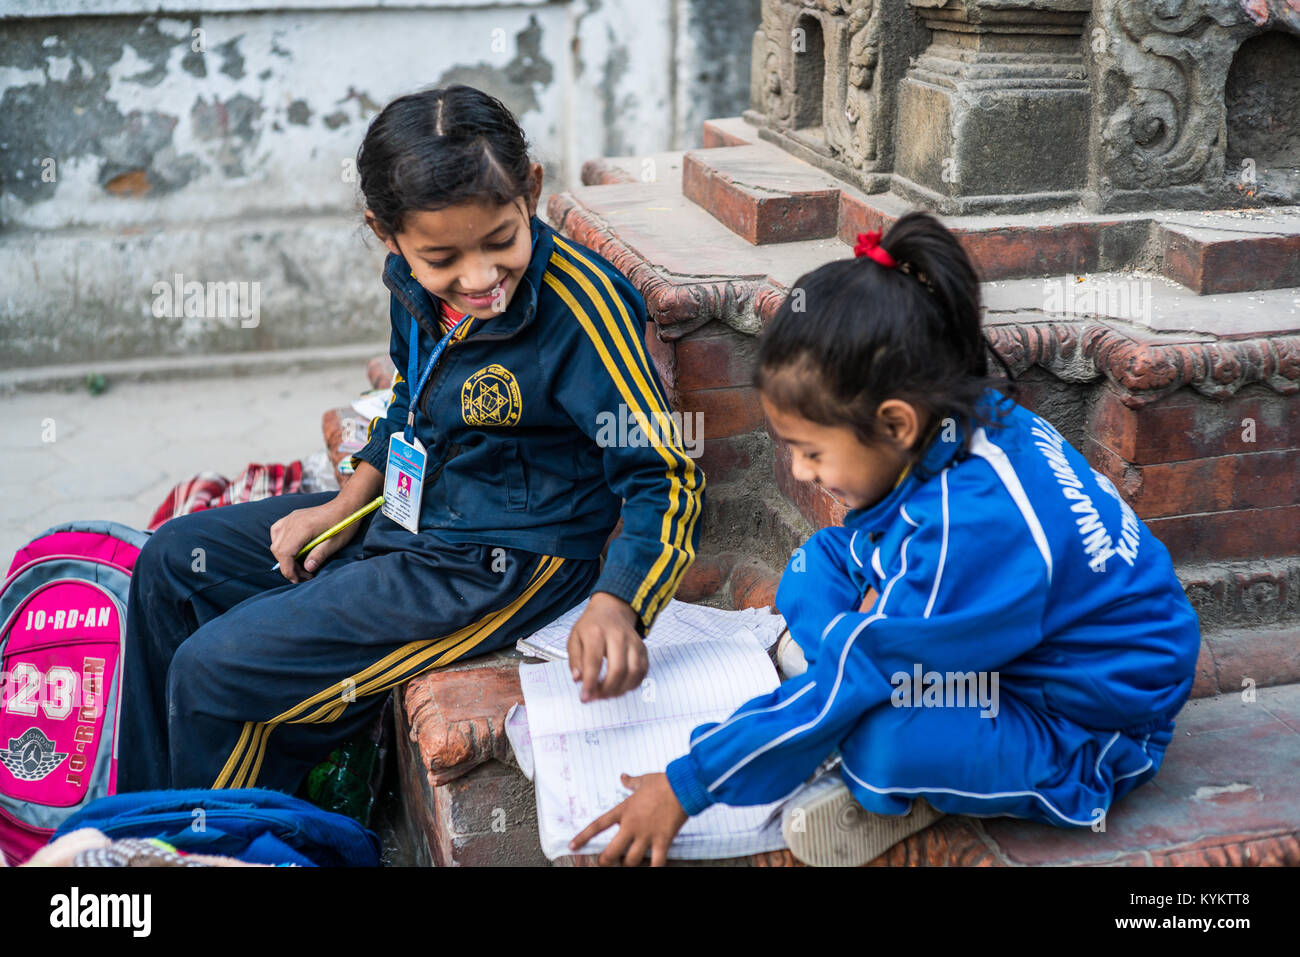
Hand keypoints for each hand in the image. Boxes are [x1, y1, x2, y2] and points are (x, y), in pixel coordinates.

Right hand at [268, 501, 361, 582]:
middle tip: (304, 575)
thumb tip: (307, 569)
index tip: (299, 579)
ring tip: (300, 565)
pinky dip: (281, 545)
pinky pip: (277, 533)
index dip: (288, 570)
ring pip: (276, 543)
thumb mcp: (336, 542)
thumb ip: (320, 555)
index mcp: (303, 527)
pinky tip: (293, 551)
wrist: (345, 506)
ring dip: (284, 557)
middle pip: (278, 550)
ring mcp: (290, 518)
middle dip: (288, 567)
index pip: (285, 553)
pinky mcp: (291, 517)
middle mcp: (293, 521)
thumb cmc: (344, 523)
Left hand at [566, 592, 646, 701]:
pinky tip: (620, 687)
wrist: (611, 610)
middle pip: (618, 669)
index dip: (590, 684)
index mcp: (596, 633)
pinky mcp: (642, 648)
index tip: (585, 698)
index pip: (594, 663)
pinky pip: (643, 671)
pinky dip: (633, 684)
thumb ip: (575, 660)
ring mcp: (633, 642)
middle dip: (607, 690)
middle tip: (596, 697)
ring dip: (621, 690)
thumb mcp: (574, 639)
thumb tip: (578, 679)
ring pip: (634, 672)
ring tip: (607, 694)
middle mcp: (618, 636)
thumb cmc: (591, 626)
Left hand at [569, 772, 687, 865]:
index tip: (573, 846)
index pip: (598, 825)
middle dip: (605, 862)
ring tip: (627, 865)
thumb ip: (630, 782)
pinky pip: (657, 862)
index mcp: (624, 810)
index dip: (583, 837)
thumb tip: (623, 777)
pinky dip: (654, 869)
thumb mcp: (643, 780)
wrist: (682, 785)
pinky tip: (652, 871)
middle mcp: (632, 825)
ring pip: (631, 861)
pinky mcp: (663, 840)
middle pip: (611, 852)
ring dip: (628, 865)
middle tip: (604, 864)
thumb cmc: (663, 782)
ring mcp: (646, 835)